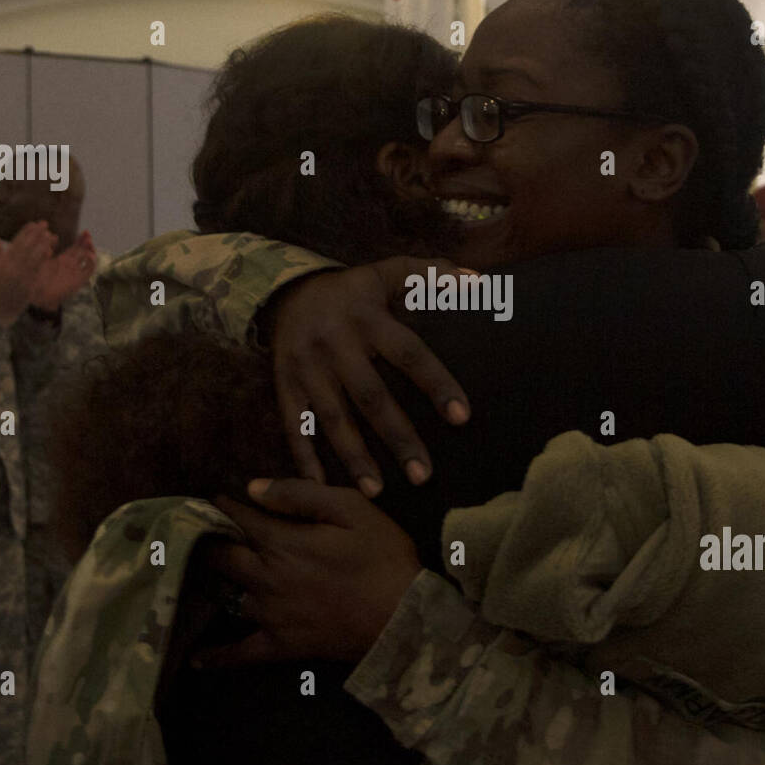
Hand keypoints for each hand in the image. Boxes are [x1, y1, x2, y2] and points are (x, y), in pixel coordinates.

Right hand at [0, 221, 55, 325]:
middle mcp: (12, 269)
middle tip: (45, 224)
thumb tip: (0, 243)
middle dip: (36, 235)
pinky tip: (50, 252)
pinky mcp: (29, 286)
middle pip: (27, 248)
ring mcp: (21, 278)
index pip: (16, 244)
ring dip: (43, 245)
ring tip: (52, 235)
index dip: (25, 233)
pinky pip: (38, 271)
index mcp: (2, 265)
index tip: (33, 224)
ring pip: (35, 258)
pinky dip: (44, 260)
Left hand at [29, 231, 96, 310]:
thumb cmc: (33, 279)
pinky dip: (92, 262)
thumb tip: (48, 240)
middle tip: (87, 234)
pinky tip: (88, 255)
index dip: (81, 239)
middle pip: (84, 252)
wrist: (36, 296)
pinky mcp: (79, 281)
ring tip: (89, 242)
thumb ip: (43, 250)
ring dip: (91, 250)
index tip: (85, 231)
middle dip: (87, 242)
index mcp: (63, 261)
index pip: (76, 248)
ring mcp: (76, 273)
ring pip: (89, 260)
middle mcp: (71, 267)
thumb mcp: (38, 260)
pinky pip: (89, 271)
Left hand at [191, 479, 422, 666]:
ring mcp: (270, 614)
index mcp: (282, 542)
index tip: (211, 498)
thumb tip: (254, 488)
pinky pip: (240, 653)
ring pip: (224, 596)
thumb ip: (301, 494)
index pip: (240, 517)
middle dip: (205, 539)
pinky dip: (217, 657)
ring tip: (193, 575)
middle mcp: (266, 577)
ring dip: (209, 584)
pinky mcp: (281, 645)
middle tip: (194, 532)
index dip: (222, 504)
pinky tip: (196, 659)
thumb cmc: (384, 558)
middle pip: (220, 556)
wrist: (404, 619)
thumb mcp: (352, 510)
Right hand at [268, 258, 470, 495]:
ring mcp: (306, 366)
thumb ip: (433, 275)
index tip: (462, 417)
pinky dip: (305, 457)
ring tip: (378, 492)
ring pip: (332, 418)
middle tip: (423, 475)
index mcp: (368, 317)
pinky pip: (294, 424)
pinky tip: (322, 485)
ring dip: (354, 457)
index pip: (409, 354)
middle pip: (371, 397)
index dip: (436, 384)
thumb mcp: (390, 272)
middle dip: (397, 438)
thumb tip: (480, 284)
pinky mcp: (284, 384)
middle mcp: (335, 343)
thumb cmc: (356, 290)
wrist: (287, 292)